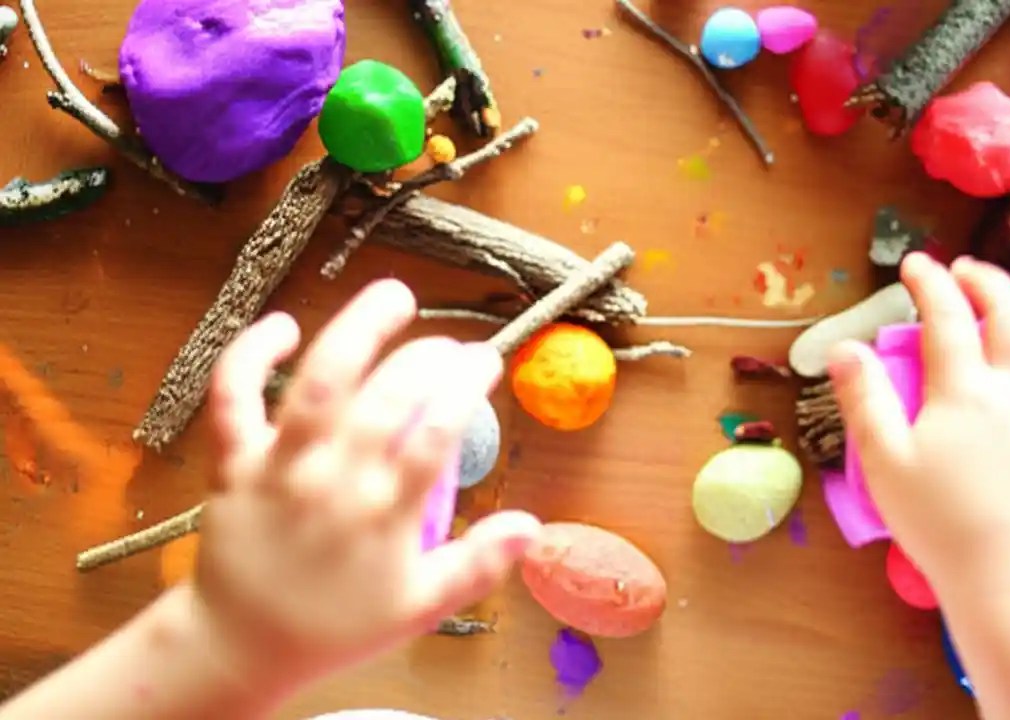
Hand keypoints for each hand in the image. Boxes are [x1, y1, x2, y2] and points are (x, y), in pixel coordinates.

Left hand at [194, 279, 540, 686]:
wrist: (239, 647)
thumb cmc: (334, 627)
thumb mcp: (418, 608)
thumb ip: (477, 566)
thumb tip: (532, 526)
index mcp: (383, 513)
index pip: (436, 434)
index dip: (465, 387)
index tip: (483, 362)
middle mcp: (333, 480)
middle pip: (389, 397)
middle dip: (428, 358)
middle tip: (450, 347)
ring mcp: (279, 466)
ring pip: (319, 382)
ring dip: (357, 329)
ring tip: (393, 296)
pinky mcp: (232, 461)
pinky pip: (232, 396)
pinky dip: (250, 354)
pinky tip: (284, 326)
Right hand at [828, 254, 1009, 596]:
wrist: (1009, 581)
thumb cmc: (938, 523)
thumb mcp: (884, 461)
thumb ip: (864, 399)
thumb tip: (845, 347)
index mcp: (963, 390)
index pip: (946, 318)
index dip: (929, 283)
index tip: (913, 264)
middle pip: (1006, 318)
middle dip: (983, 283)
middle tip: (962, 269)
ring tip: (1002, 302)